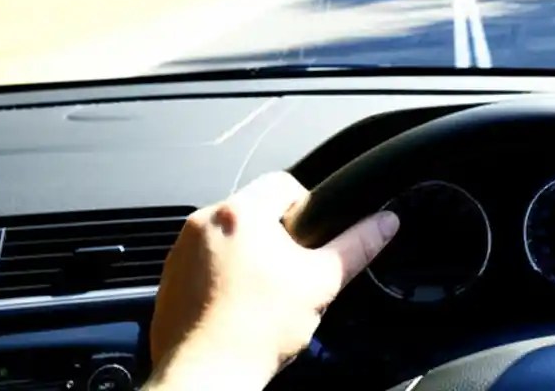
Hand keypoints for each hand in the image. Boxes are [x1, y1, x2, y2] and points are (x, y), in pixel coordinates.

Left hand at [146, 172, 399, 389]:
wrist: (207, 376)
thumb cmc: (258, 330)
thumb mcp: (321, 282)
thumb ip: (357, 245)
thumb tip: (385, 222)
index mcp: (241, 212)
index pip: (285, 183)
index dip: (308, 209)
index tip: (311, 241)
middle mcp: (204, 222)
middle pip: (254, 210)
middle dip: (276, 236)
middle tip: (290, 273)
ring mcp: (181, 250)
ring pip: (228, 237)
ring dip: (247, 255)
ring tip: (263, 293)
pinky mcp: (169, 278)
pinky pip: (203, 262)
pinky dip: (221, 277)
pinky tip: (237, 306)